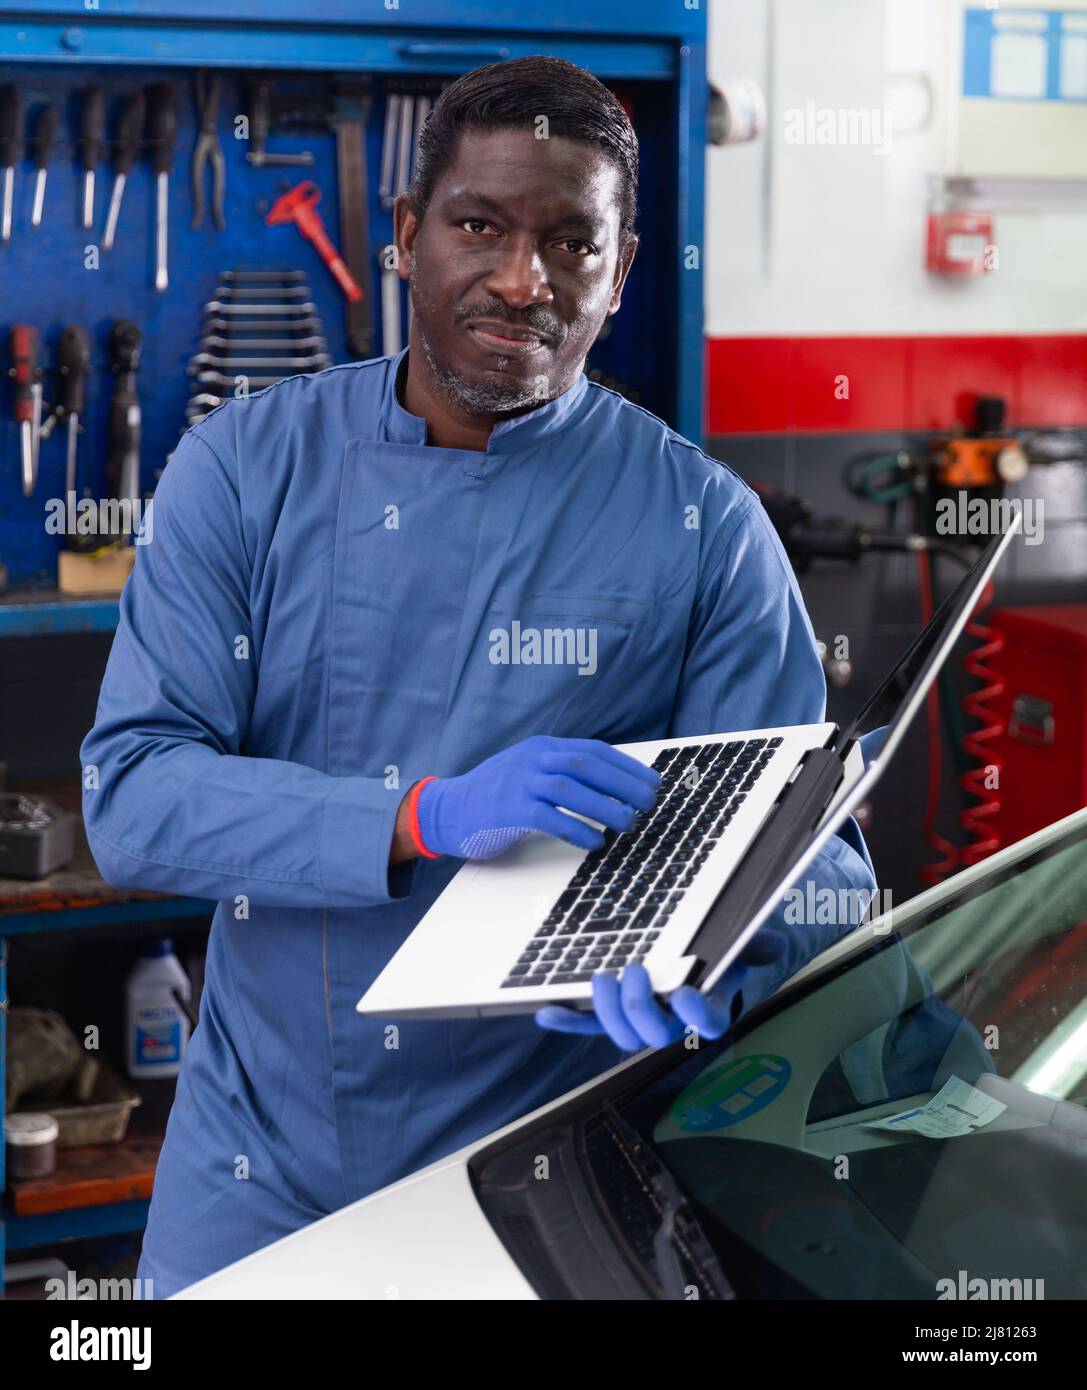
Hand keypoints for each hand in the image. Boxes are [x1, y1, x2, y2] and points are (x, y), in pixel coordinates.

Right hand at [415, 735, 659, 859]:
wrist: (446, 809)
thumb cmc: (495, 795)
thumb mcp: (529, 771)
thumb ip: (562, 773)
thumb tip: (613, 787)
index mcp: (543, 747)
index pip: (594, 750)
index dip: (627, 766)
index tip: (652, 782)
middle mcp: (532, 759)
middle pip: (587, 764)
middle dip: (624, 784)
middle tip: (649, 803)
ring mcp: (518, 783)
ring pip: (570, 788)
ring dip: (606, 807)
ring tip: (629, 823)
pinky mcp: (507, 809)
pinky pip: (548, 817)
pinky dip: (576, 829)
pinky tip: (595, 841)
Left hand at [536, 930, 787, 1051]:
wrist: (692, 961)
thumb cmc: (716, 953)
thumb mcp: (737, 944)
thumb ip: (753, 944)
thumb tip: (772, 944)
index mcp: (706, 1007)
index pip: (707, 1024)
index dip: (696, 1015)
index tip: (686, 991)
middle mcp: (672, 1022)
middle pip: (654, 1035)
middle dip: (641, 1007)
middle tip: (635, 970)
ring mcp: (639, 1020)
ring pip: (622, 1034)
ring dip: (607, 1011)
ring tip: (602, 977)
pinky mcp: (610, 1015)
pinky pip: (588, 1025)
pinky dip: (567, 1020)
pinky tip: (547, 1011)